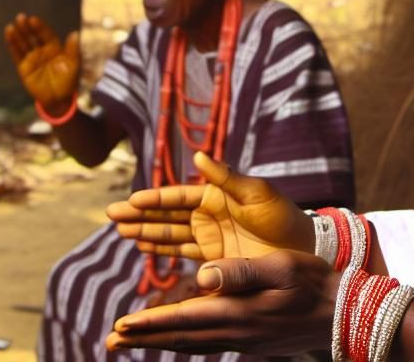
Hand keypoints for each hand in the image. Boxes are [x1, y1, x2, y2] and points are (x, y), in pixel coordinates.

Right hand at [4, 13, 79, 111]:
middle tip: (21, 17)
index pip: (46, 35)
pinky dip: (12, 45)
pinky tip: (8, 34)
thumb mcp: (73, 65)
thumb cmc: (68, 82)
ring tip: (12, 26)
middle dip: (27, 27)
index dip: (40, 27)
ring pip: (23, 43)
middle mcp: (42, 51)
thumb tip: (75, 33)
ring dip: (17, 34)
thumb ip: (73, 50)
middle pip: (33, 36)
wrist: (58, 99)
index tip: (33, 19)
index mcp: (55, 48)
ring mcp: (32, 59)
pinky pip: (17, 54)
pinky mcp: (23, 67)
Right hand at [106, 152, 314, 260]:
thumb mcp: (256, 193)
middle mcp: (207, 214)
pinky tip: (142, 247)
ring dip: (144, 232)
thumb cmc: (282, 215)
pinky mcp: (212, 258)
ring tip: (121, 230)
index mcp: (216, 195)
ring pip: (168, 234)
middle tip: (111, 215)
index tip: (131, 200)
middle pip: (166, 215)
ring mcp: (208, 237)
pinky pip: (180, 253)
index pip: (177, 197)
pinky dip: (161, 250)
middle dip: (139, 215)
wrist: (302, 247)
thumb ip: (226, 177)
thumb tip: (198, 155)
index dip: (154, 199)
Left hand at [107, 250, 337, 355]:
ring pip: (190, 342)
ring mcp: (242, 339)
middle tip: (111, 341)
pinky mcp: (250, 340)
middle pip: (179, 337)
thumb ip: (241, 271)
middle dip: (143, 338)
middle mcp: (234, 332)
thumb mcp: (280, 266)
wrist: (343, 314)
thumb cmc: (314, 283)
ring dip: (158, 341)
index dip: (150, 323)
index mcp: (237, 312)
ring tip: (132, 340)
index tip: (121, 324)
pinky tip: (177, 336)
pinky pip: (207, 341)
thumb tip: (203, 274)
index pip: (183, 319)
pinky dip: (183, 339)